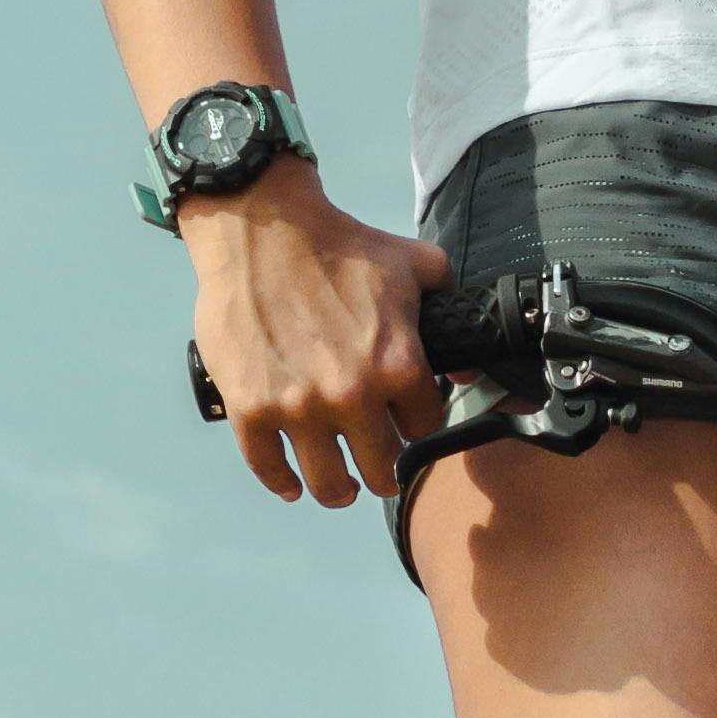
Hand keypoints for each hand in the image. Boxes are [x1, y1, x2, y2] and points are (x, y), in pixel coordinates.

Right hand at [180, 170, 449, 501]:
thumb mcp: (415, 265)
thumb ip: (449, 305)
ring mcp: (298, 406)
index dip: (419, 430)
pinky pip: (268, 466)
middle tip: (378, 468)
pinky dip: (281, 481)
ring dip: (338, 490)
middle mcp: (352, 394)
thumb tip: (465, 359)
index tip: (408, 430)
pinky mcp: (251, 407)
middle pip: (382, 470)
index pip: (425, 429)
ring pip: (328, 483)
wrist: (263, 227)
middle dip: (384, 472)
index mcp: (398, 365)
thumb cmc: (339, 244)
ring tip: (340, 487)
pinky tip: (292, 484)